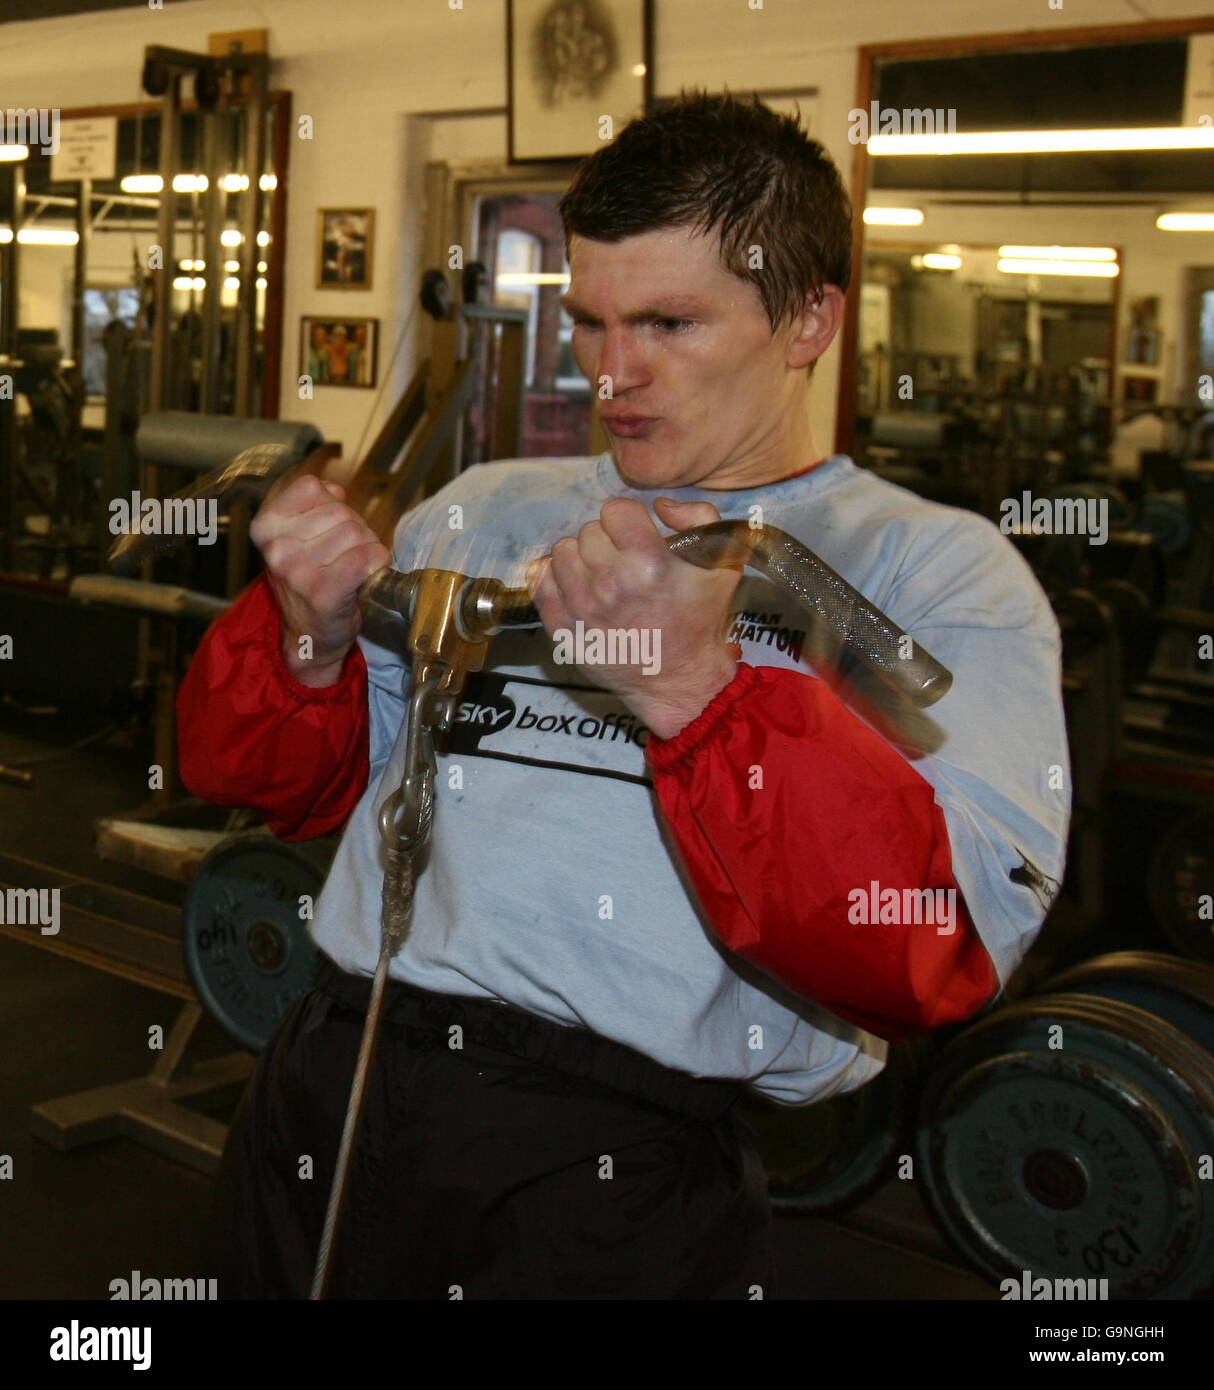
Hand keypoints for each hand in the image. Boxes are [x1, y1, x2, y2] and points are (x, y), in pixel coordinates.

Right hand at [249, 474, 388, 686]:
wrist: (308, 636)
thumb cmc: (308, 583)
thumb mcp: (296, 538)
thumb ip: (313, 507)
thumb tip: (333, 490)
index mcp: (265, 527)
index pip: (310, 487)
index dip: (331, 503)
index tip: (329, 527)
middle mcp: (277, 547)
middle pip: (340, 512)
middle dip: (355, 529)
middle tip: (347, 554)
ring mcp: (298, 571)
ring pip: (357, 534)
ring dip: (367, 548)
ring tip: (354, 568)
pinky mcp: (323, 592)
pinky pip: (364, 558)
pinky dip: (376, 563)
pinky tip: (367, 575)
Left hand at [527, 497, 741, 739]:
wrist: (678, 679)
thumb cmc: (699, 621)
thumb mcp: (723, 564)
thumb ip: (700, 517)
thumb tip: (660, 505)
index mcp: (649, 564)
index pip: (615, 510)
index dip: (627, 520)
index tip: (635, 536)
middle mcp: (611, 584)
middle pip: (588, 531)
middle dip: (605, 541)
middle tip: (622, 562)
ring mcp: (583, 608)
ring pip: (562, 552)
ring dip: (580, 559)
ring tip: (600, 575)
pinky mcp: (563, 629)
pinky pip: (541, 582)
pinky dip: (556, 579)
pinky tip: (578, 587)